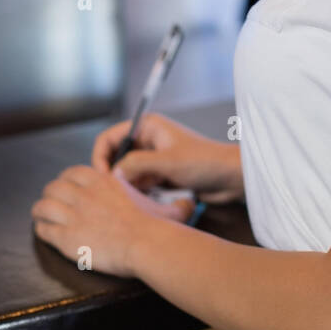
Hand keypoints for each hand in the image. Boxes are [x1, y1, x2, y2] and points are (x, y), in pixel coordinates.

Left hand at [31, 162, 193, 276]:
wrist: (146, 245)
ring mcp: (73, 215)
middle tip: (52, 204)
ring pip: (43, 206)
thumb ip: (177, 203)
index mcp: (103, 182)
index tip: (67, 189)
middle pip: (54, 187)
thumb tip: (190, 203)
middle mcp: (84, 194)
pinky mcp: (66, 237)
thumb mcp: (169, 209)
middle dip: (51, 194)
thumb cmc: (157, 228)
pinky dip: (41, 229)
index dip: (67, 181)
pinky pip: (43, 229)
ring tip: (41, 217)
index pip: (73, 173)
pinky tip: (44, 232)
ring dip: (40, 211)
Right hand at [92, 112, 242, 203]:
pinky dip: (136, 193)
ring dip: (125, 186)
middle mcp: (147, 140)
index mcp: (147, 127)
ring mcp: (153, 159)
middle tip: (112, 193)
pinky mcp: (160, 175)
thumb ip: (137, 164)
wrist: (230, 178)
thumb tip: (113, 174)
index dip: (100, 156)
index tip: (100, 178)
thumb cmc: (205, 162)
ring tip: (128, 200)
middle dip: (112, 174)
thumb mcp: (167, 162)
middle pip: (115, 156)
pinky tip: (141, 203)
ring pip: (126, 173)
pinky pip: (138, 184)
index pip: (109, 138)